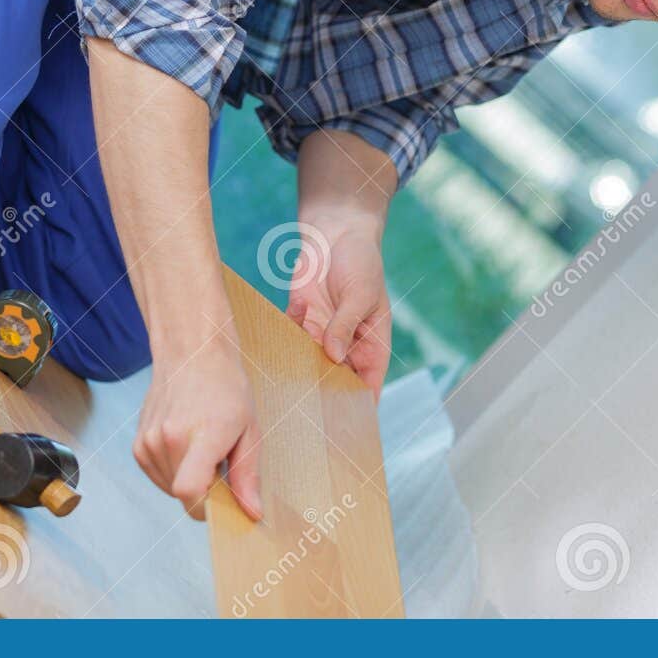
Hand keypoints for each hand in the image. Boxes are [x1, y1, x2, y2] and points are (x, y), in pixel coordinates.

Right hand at [133, 337, 262, 519]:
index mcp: (201, 434)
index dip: (206, 508)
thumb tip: (251, 512)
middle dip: (205, 489)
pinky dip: (174, 471)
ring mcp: (149, 442)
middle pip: (184, 495)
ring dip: (189, 479)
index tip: (222, 499)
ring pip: (171, 489)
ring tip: (201, 445)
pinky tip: (186, 445)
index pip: (189, 491)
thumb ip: (247, 474)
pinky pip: (159, 477)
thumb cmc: (225, 387)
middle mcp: (168, 439)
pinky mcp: (138, 446)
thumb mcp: (250, 429)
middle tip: (219, 458)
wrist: (191, 353)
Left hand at [285, 211, 392, 394]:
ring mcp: (321, 333)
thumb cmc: (361, 261)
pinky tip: (290, 321)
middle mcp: (346, 345)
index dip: (358, 407)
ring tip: (289, 378)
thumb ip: (345, 325)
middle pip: (334, 382)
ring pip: (308, 364)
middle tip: (306, 411)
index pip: (368, 385)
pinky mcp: (299, 319)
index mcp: (371, 343)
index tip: (343, 426)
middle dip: (321, 394)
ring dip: (298, 368)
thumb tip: (334, 356)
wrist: (335, 230)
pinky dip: (285, 337)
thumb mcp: (361, 293)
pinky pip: (289, 339)